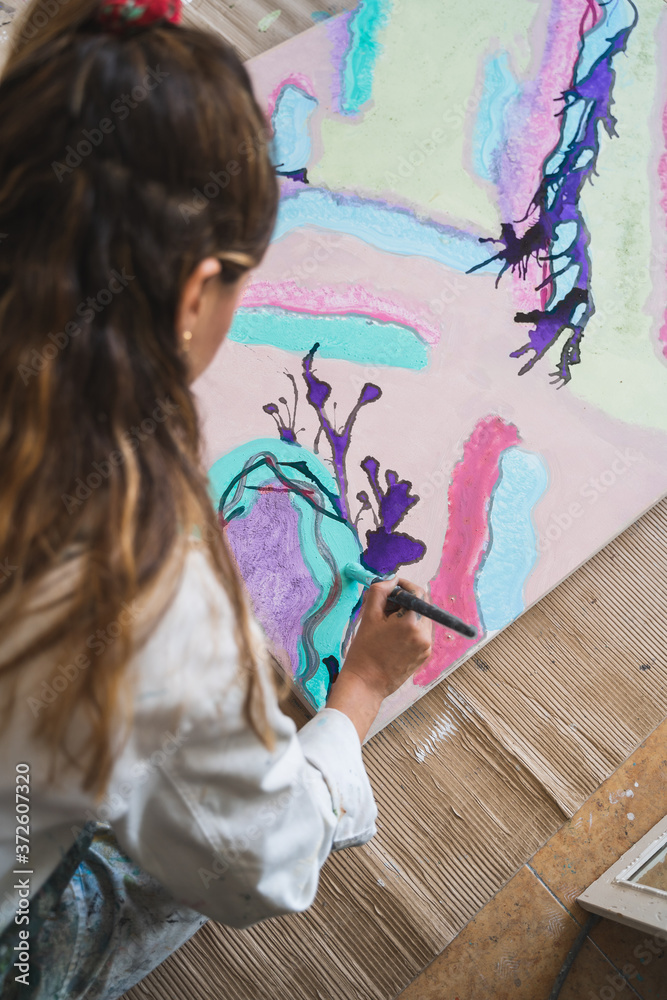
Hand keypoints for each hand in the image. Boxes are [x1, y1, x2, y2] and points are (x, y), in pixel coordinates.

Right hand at [325, 577, 431, 741]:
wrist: (366, 683)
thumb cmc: (364, 651)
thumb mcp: (368, 617)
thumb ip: (380, 592)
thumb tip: (392, 580)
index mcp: (411, 623)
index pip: (417, 593)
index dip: (405, 586)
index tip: (392, 587)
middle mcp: (424, 635)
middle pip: (422, 605)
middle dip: (405, 601)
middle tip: (385, 606)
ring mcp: (426, 647)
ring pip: (422, 619)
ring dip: (408, 614)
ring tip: (387, 623)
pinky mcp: (424, 656)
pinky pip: (421, 633)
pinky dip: (410, 628)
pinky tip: (392, 636)